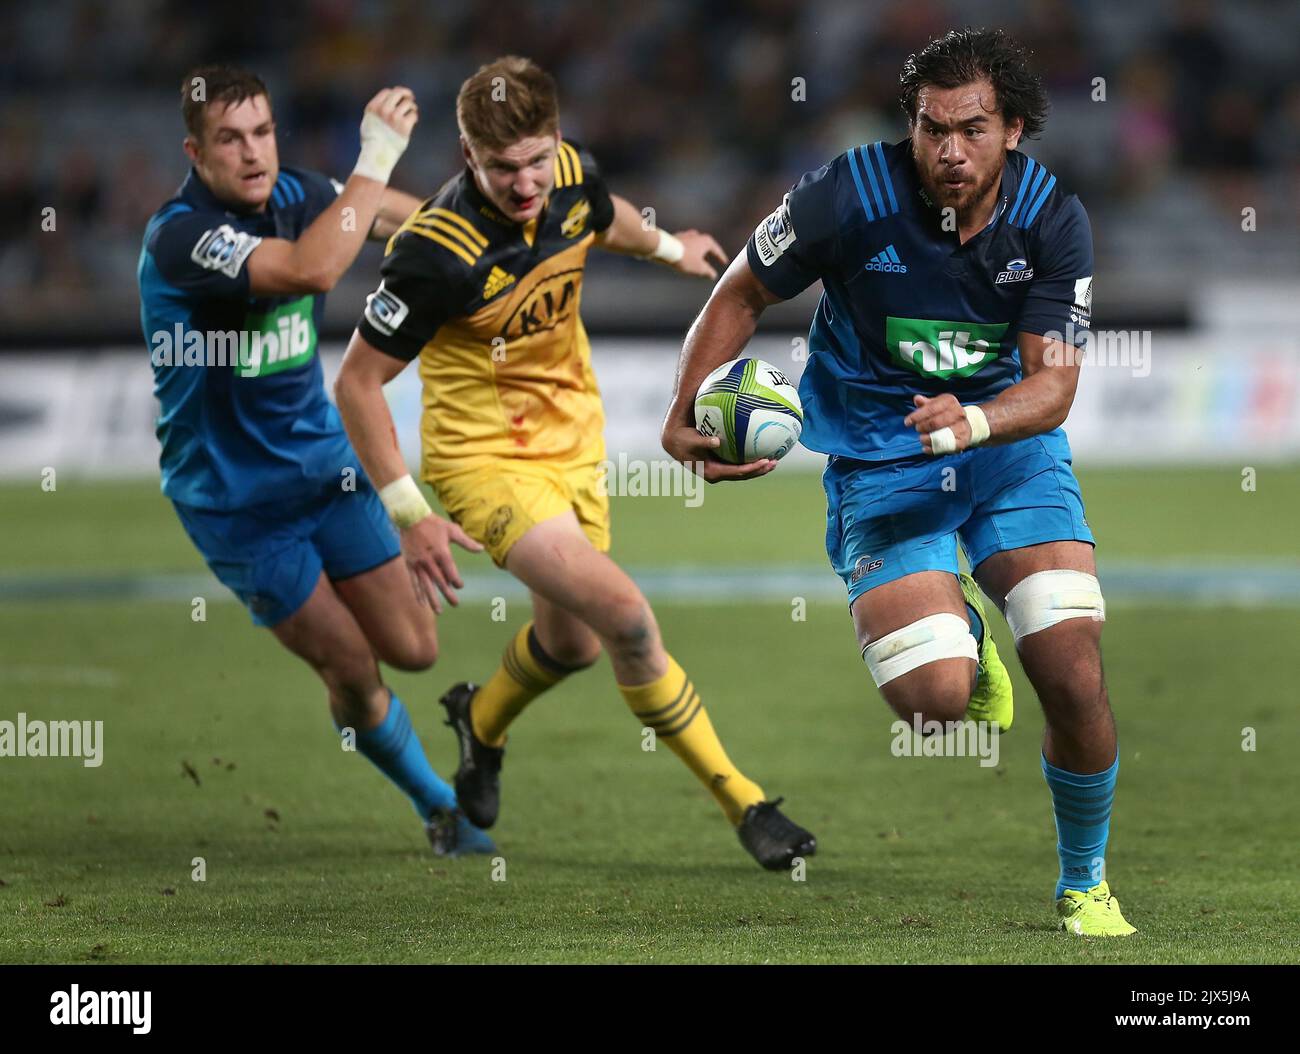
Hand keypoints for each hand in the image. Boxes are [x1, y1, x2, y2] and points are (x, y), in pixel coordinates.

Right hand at [364, 86, 418, 140]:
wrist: (377, 156)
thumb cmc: (372, 143)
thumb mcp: (368, 122)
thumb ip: (376, 111)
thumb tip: (385, 103)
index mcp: (373, 107)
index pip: (387, 92)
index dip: (394, 93)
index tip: (399, 97)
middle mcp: (383, 110)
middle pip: (398, 93)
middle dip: (406, 93)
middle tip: (411, 97)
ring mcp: (394, 117)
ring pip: (408, 103)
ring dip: (412, 106)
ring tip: (412, 111)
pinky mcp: (404, 126)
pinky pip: (413, 115)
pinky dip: (414, 117)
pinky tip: (413, 121)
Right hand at [399, 514, 481, 613]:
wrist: (410, 518)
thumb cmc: (434, 523)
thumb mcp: (452, 530)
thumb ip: (466, 542)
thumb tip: (482, 548)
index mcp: (441, 552)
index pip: (451, 572)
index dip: (456, 581)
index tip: (459, 585)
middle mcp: (429, 561)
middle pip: (440, 582)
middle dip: (448, 594)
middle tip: (455, 604)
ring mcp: (418, 564)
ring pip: (426, 585)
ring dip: (433, 599)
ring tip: (439, 611)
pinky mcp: (409, 565)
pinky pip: (414, 582)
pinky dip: (418, 593)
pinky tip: (422, 603)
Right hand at [661, 422, 776, 482]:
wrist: (675, 443)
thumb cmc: (684, 440)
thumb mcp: (692, 441)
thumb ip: (704, 442)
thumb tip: (717, 442)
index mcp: (713, 472)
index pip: (737, 472)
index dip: (752, 468)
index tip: (764, 461)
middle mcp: (718, 474)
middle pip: (743, 475)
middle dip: (759, 470)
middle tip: (774, 462)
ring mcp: (720, 470)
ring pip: (742, 472)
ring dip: (758, 467)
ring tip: (773, 460)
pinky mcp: (720, 464)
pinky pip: (738, 463)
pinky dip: (749, 459)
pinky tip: (760, 450)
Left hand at [667, 230, 727, 279]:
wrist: (666, 250)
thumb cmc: (685, 258)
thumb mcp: (699, 268)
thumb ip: (708, 271)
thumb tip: (713, 275)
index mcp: (706, 241)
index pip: (717, 250)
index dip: (721, 257)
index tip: (724, 262)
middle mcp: (697, 235)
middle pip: (705, 245)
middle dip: (708, 253)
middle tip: (711, 259)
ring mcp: (686, 235)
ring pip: (695, 244)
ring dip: (697, 251)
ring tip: (697, 259)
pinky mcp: (676, 237)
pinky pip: (685, 245)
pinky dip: (688, 250)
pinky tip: (685, 256)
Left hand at [904, 393, 970, 454]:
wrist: (964, 424)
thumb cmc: (944, 413)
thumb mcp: (935, 405)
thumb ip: (925, 403)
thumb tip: (917, 399)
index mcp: (950, 401)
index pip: (931, 409)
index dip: (917, 416)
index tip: (907, 422)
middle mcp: (958, 413)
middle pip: (935, 422)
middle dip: (922, 427)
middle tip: (918, 429)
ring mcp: (962, 427)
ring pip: (939, 436)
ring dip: (926, 439)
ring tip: (922, 438)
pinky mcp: (962, 441)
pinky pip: (945, 447)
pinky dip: (932, 449)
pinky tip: (926, 448)